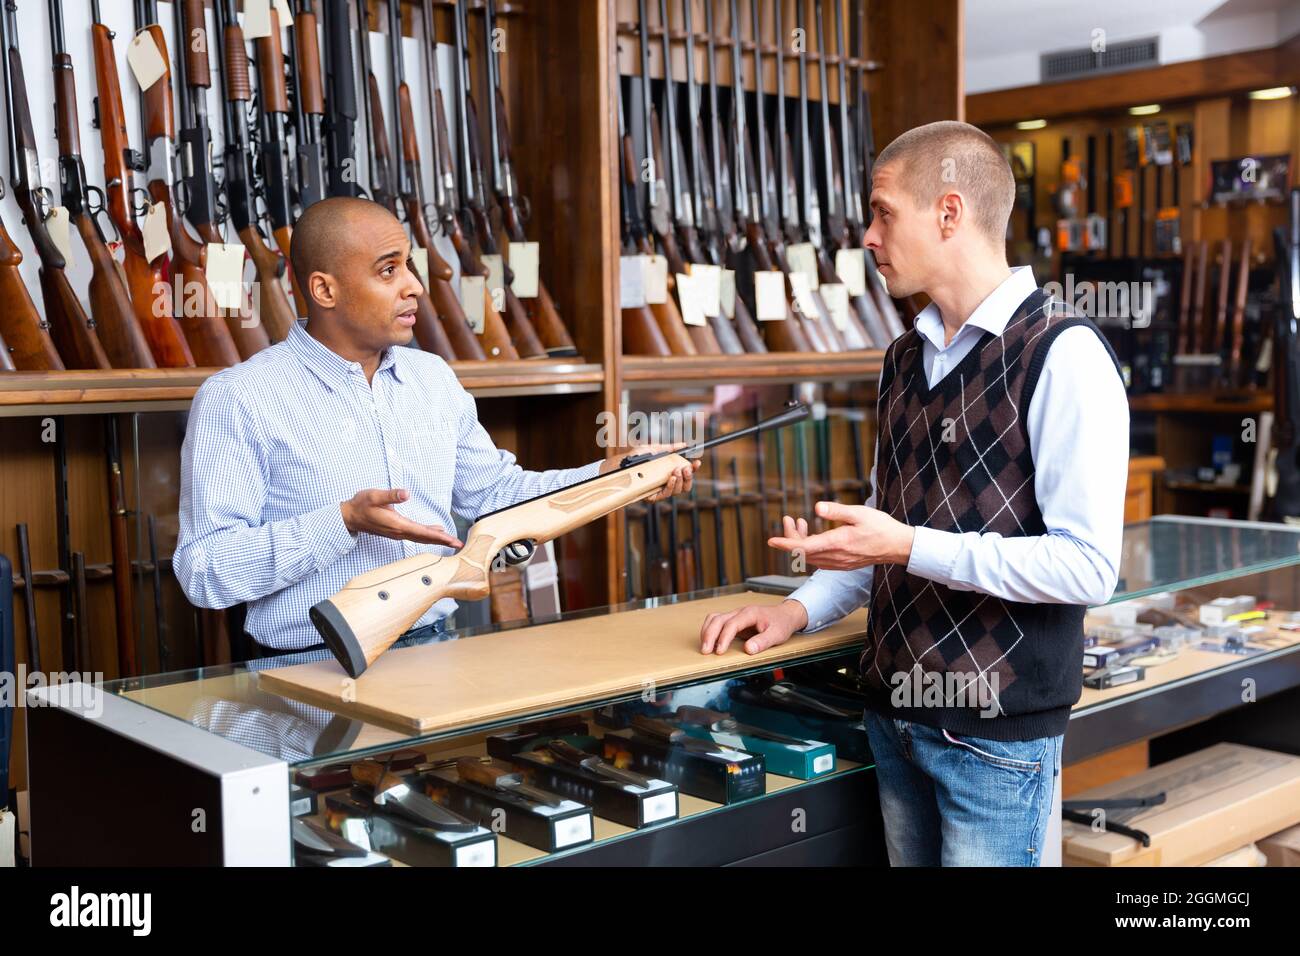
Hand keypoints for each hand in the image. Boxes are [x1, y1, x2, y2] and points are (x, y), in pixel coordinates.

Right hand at [340, 489, 463, 547]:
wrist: (349, 516)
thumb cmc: (361, 504)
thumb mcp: (374, 495)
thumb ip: (391, 495)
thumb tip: (406, 493)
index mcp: (396, 524)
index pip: (422, 532)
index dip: (438, 536)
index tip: (451, 540)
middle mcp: (399, 531)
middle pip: (424, 538)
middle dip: (442, 541)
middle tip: (458, 544)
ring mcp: (397, 532)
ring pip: (421, 537)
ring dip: (436, 539)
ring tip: (450, 540)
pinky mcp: (396, 530)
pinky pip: (415, 535)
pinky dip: (427, 534)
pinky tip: (435, 531)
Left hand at [600, 442, 700, 502]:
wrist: (622, 464)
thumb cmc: (637, 458)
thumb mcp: (655, 449)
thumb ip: (670, 448)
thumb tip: (684, 444)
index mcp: (669, 473)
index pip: (685, 474)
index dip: (693, 469)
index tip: (697, 462)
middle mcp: (666, 483)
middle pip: (685, 485)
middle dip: (689, 477)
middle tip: (686, 468)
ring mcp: (660, 490)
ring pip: (677, 491)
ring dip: (680, 480)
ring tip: (677, 471)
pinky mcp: (652, 497)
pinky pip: (665, 494)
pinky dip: (670, 486)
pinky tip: (671, 478)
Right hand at [699, 599, 808, 655]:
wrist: (785, 615)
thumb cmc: (781, 623)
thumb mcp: (777, 634)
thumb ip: (763, 641)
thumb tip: (748, 649)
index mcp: (750, 613)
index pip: (731, 624)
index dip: (724, 638)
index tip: (719, 651)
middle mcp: (740, 612)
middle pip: (718, 619)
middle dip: (709, 635)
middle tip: (705, 651)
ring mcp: (735, 615)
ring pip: (714, 619)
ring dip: (707, 632)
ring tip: (705, 648)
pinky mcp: (734, 620)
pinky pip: (717, 622)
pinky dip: (710, 630)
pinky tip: (709, 642)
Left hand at [768, 501, 914, 570]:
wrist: (897, 546)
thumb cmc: (880, 527)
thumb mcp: (859, 513)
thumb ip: (837, 511)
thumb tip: (817, 507)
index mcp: (838, 543)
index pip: (805, 547)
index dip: (786, 544)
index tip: (771, 541)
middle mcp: (835, 557)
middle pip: (803, 552)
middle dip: (791, 536)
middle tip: (788, 519)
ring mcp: (838, 563)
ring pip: (810, 556)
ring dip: (800, 541)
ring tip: (799, 522)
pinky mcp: (841, 564)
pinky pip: (819, 559)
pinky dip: (810, 548)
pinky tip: (812, 534)